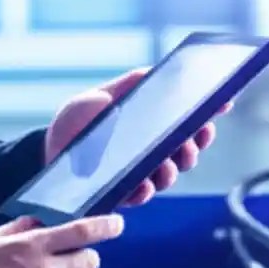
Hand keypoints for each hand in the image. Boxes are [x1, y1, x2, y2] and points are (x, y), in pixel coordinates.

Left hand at [45, 68, 230, 206]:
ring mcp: (139, 173)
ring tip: (168, 163)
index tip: (221, 104)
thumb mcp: (99, 96)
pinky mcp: (122, 192)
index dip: (209, 114)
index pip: (189, 121)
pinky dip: (146, 189)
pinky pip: (142, 194)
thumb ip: (127, 86)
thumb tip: (152, 73)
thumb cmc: (77, 119)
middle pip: (188, 151)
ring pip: (170, 174)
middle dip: (196, 144)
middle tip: (196, 136)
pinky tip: (144, 183)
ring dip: (175, 168)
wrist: (48, 148)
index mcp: (151, 125)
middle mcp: (151, 151)